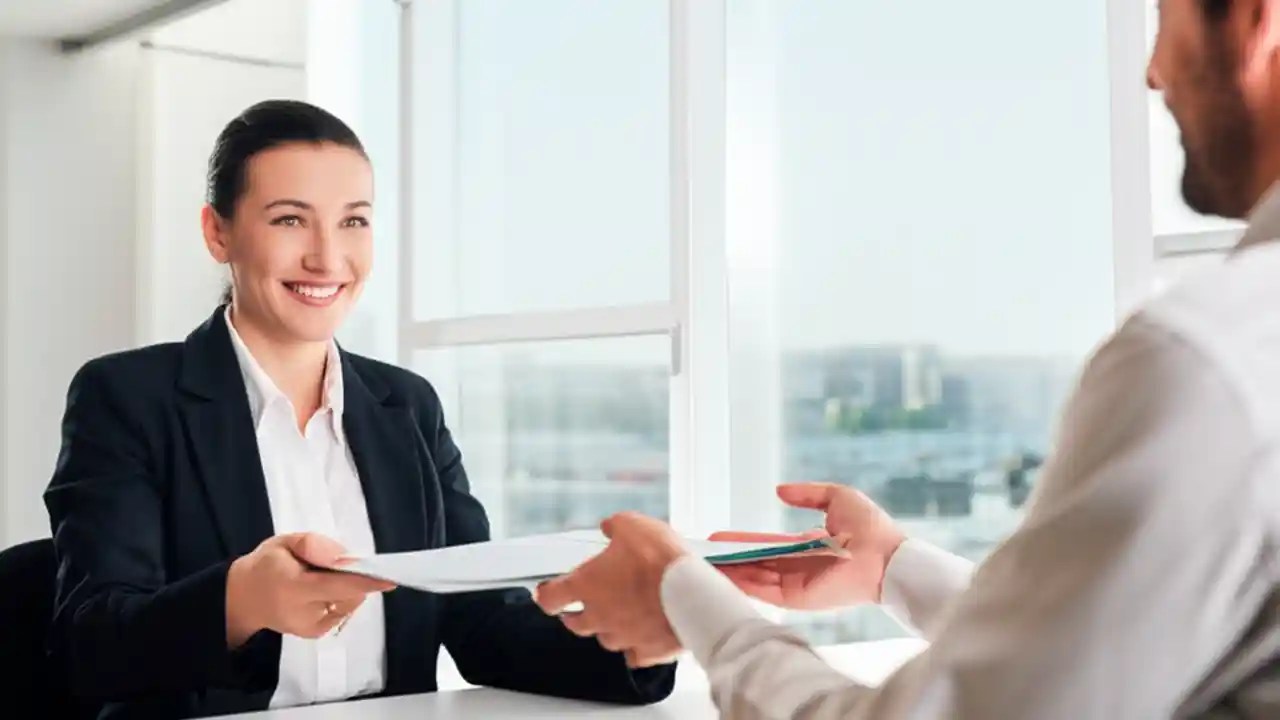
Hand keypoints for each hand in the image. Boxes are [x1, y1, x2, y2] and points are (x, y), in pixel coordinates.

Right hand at [225, 533, 394, 647]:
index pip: (337, 586)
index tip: (391, 578)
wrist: (244, 598)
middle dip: (358, 578)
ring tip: (320, 577)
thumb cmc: (268, 565)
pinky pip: (343, 610)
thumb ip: (313, 545)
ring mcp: (310, 627)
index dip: (366, 582)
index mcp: (292, 587)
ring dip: (347, 587)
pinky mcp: (315, 633)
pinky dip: (341, 597)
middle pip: (349, 595)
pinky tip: (320, 591)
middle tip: (338, 563)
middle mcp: (302, 613)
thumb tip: (344, 557)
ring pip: (349, 602)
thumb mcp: (283, 542)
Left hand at [535, 512, 687, 668]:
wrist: (695, 595)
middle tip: (582, 604)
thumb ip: (616, 525)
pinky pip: (634, 653)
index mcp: (587, 585)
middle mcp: (599, 615)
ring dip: (609, 626)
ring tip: (622, 612)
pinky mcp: (645, 652)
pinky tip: (644, 633)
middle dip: (575, 614)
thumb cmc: (662, 562)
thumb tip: (610, 526)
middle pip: (575, 623)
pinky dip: (636, 645)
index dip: (546, 594)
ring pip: (605, 637)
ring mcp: (621, 637)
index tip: (546, 593)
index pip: (550, 597)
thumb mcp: (634, 525)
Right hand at [712, 482, 904, 610]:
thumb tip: (779, 491)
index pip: (765, 545)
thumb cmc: (869, 526)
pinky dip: (741, 584)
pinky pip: (763, 592)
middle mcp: (797, 567)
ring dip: (728, 571)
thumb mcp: (837, 497)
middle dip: (727, 558)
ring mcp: (795, 584)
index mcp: (806, 546)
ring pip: (753, 577)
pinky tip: (720, 575)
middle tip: (699, 552)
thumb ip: (808, 494)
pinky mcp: (797, 598)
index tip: (717, 537)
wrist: (886, 555)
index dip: (742, 541)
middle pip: (754, 563)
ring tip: (700, 563)